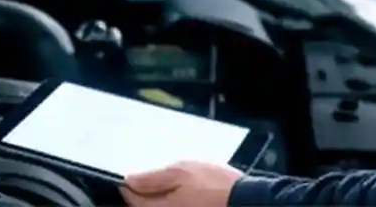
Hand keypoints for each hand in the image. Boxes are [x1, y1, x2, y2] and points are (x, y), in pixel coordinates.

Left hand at [120, 161, 241, 206]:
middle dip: (147, 194)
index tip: (138, 176)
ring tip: (180, 187)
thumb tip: (129, 180)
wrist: (245, 201)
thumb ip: (151, 178)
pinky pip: (175, 206)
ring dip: (162, 198)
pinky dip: (176, 201)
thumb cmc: (216, 187)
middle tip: (162, 180)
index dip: (132, 184)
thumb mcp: (181, 172)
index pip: (131, 198)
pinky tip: (188, 195)